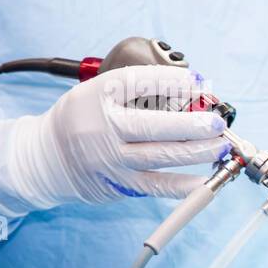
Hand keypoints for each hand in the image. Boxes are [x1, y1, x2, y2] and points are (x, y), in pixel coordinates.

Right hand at [0, 64, 227, 215]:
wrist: (45, 159)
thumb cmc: (83, 120)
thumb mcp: (98, 94)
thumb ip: (137, 93)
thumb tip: (192, 95)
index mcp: (96, 96)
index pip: (137, 83)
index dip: (171, 82)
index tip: (197, 82)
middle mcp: (101, 128)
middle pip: (153, 125)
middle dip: (192, 123)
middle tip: (217, 121)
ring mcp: (110, 159)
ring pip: (160, 156)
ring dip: (197, 151)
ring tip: (221, 145)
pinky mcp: (118, 184)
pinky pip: (156, 186)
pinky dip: (183, 185)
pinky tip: (204, 180)